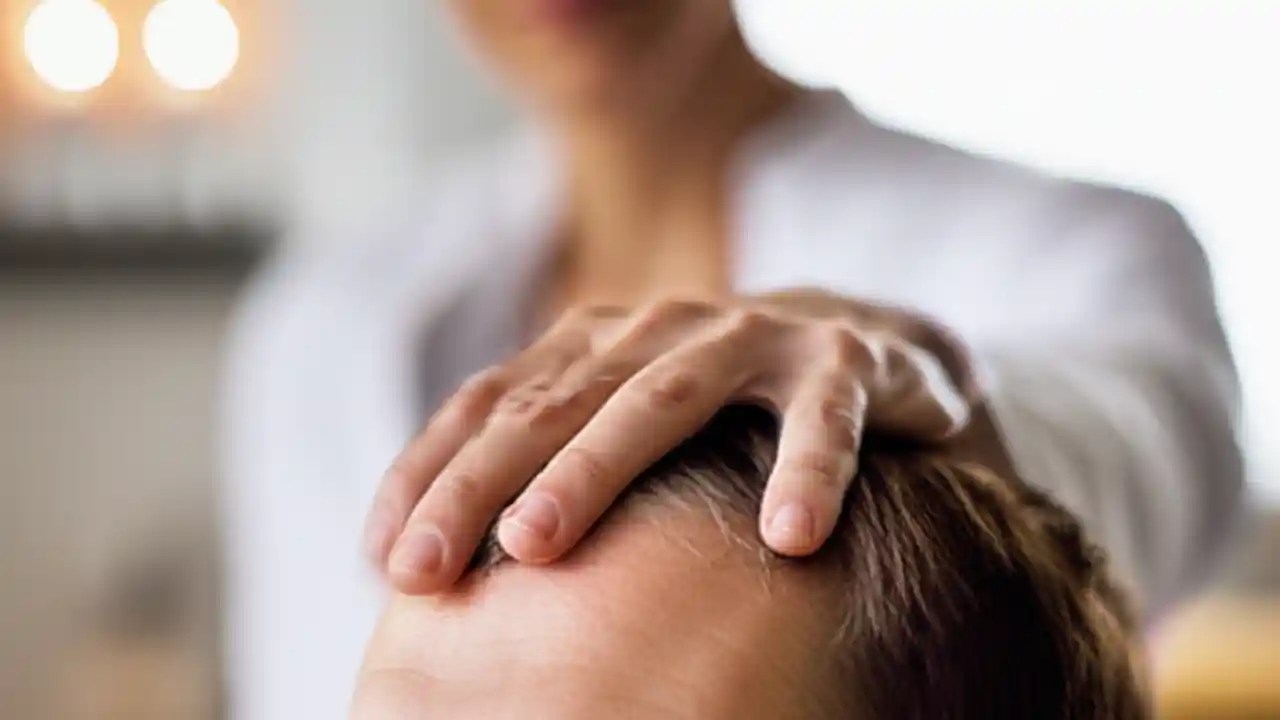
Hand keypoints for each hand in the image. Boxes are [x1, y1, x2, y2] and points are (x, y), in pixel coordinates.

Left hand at [365, 291, 981, 593]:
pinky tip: (788, 537)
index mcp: (595, 344)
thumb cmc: (722, 407)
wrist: (865, 349)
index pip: (492, 402)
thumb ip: (549, 461)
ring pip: (660, 399)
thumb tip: (442, 555)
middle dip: (481, 484)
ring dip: (595, 469)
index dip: (430, 473)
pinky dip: (805, 469)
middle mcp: (658, 328)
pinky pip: (821, 416)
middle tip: (427, 566)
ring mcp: (748, 337)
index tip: (382, 558)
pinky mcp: (840, 359)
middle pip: (553, 405)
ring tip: (537, 545)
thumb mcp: (625, 422)